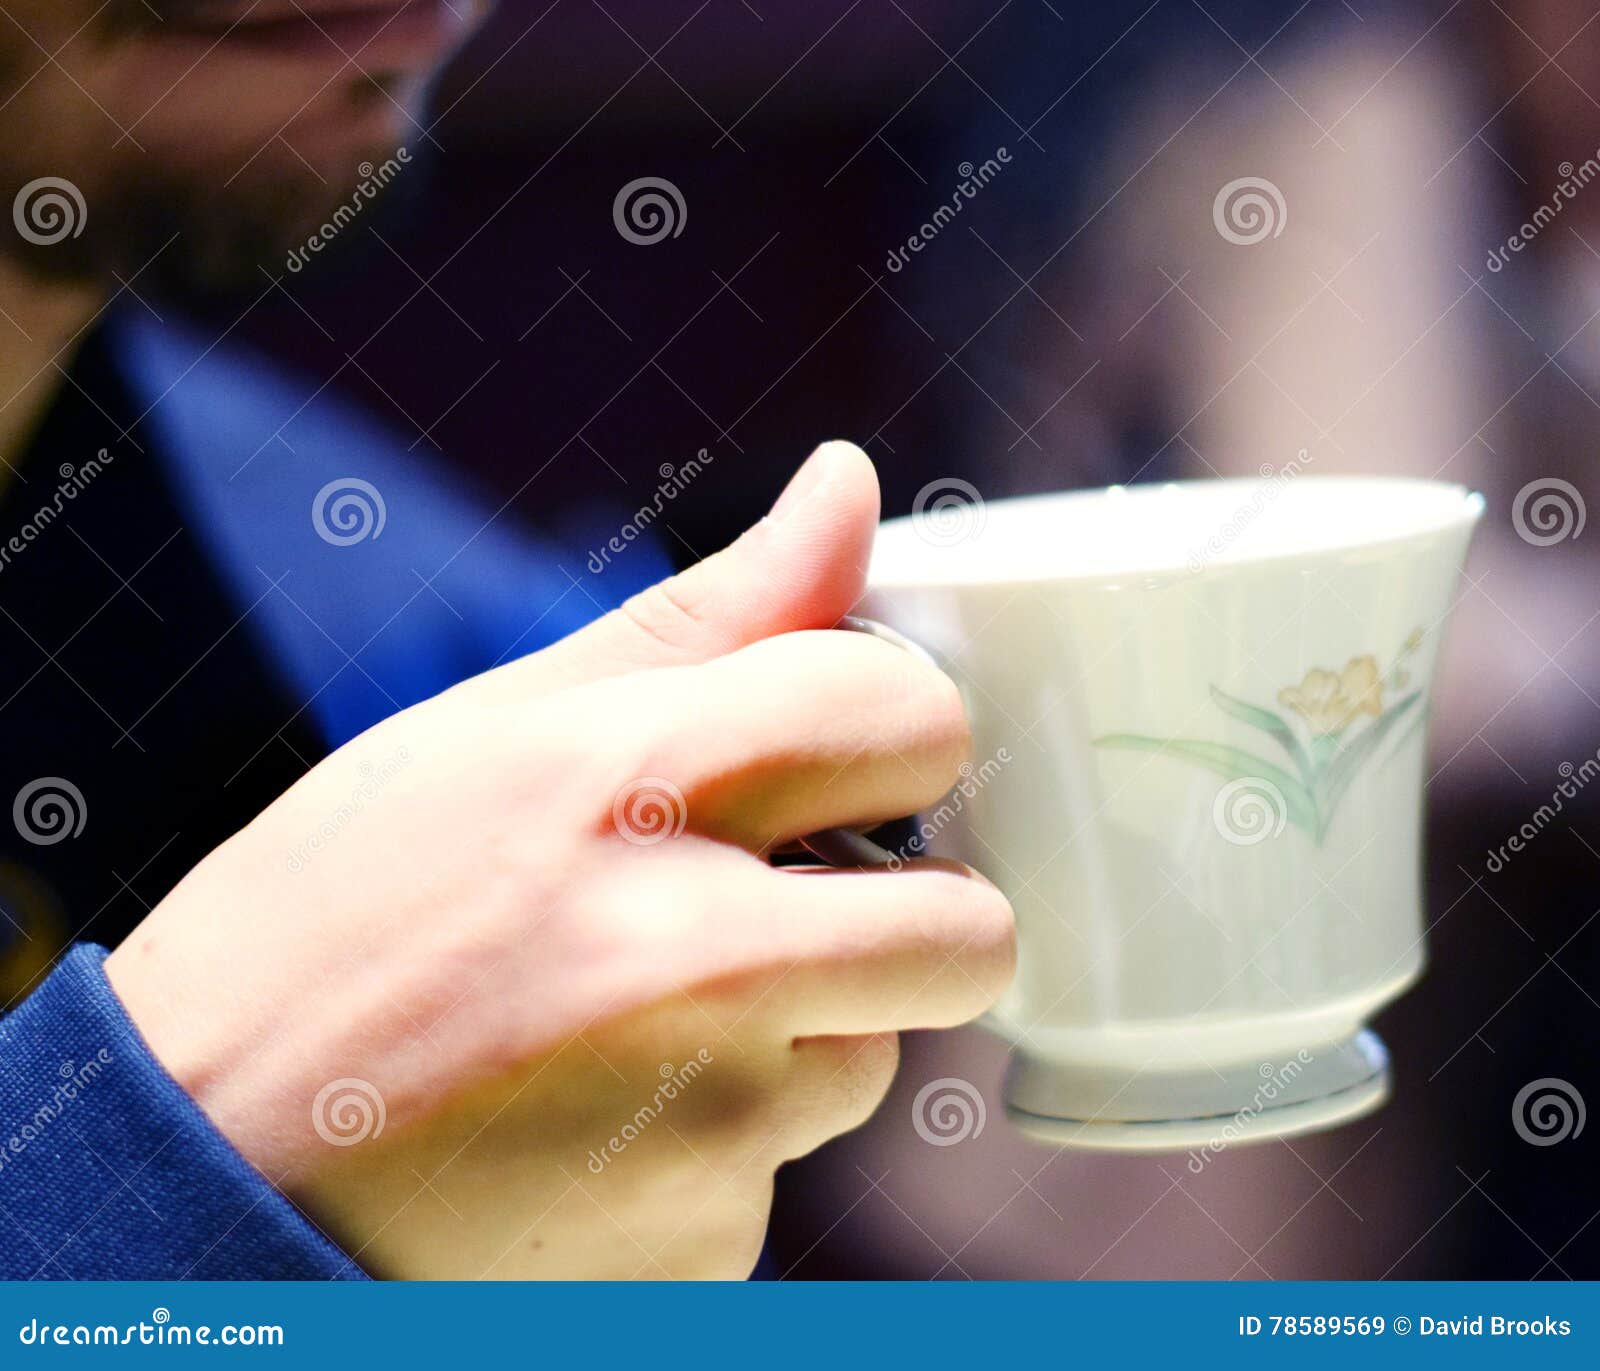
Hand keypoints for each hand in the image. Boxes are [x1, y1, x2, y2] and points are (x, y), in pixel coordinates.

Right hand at [105, 442, 1015, 1279]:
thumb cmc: (336, 921)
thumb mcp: (493, 731)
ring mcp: (704, 1122)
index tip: (851, 751)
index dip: (895, 725)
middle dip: (911, 909)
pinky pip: (788, 1168)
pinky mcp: (703, 1246)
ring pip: (879, 1055)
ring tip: (643, 1021)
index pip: (907, 712)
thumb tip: (849, 481)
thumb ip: (704, 617)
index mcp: (624, 782)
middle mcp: (687, 954)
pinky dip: (725, 1140)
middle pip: (969, 926)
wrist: (205, 1175)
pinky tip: (602, 1119)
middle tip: (794, 902)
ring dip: (804, 1033)